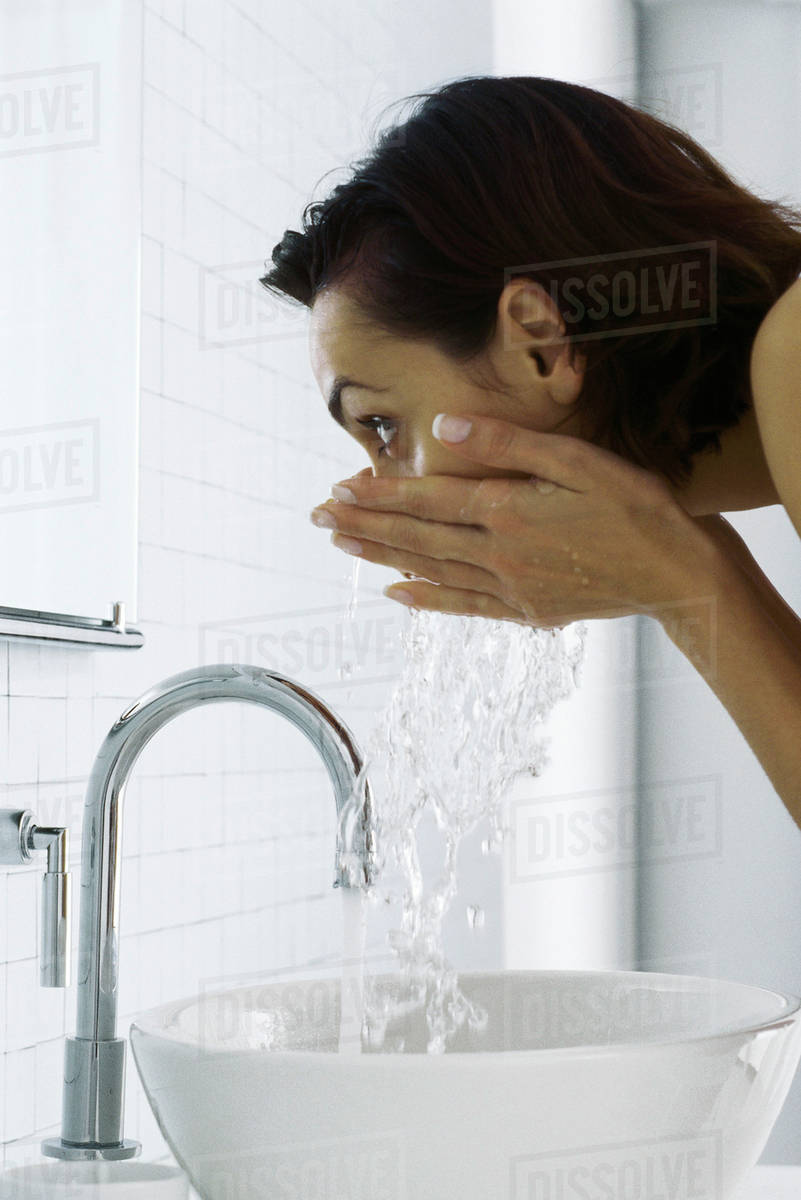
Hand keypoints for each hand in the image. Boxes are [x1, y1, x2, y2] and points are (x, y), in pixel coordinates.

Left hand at [310, 414, 715, 626]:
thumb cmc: (635, 507)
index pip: (426, 501)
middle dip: (363, 526)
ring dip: (382, 557)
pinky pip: (464, 605)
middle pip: (417, 537)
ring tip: (343, 547)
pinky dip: (427, 599)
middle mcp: (498, 554)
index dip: (379, 495)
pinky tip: (397, 594)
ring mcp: (511, 587)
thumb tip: (441, 431)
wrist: (677, 574)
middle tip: (318, 518)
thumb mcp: (577, 461)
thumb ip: (506, 444)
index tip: (336, 489)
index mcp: (506, 511)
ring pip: (431, 569)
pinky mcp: (527, 610)